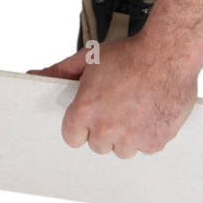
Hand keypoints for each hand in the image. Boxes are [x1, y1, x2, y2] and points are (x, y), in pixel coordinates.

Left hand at [27, 34, 197, 158]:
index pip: (71, 138)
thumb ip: (61, 71)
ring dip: (126, 135)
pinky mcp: (155, 142)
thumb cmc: (130, 54)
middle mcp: (107, 129)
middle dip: (104, 129)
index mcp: (86, 110)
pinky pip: (146, 148)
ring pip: (122, 150)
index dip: (80, 125)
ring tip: (135, 108)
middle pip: (98, 145)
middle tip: (116, 105)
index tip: (90, 115)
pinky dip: (148, 135)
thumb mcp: (89, 57)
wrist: (168, 53)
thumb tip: (34, 74)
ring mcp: (132, 138)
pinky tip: (150, 112)